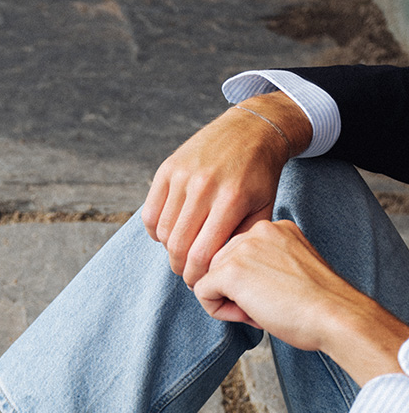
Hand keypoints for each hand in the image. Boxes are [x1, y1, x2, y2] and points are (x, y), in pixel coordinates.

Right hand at [141, 92, 310, 287]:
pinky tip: (171, 231)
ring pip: (162, 233)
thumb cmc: (259, 176)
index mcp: (232, 200)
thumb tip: (217, 271)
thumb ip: (241, 242)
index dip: (197, 277)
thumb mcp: (263, 210)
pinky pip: (150, 214)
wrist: (251, 129)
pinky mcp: (168, 169)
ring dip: (170, 250)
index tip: (200, 283)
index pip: (201, 255)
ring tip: (183, 251)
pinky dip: (156, 231)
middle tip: (189, 272)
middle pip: (178, 247)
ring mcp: (183, 175)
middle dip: (181, 268)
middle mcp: (204, 186)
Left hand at [193, 219, 408, 384]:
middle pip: (219, 263)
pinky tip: (250, 314)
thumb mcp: (291, 271)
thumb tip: (232, 283)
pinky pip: (202, 293)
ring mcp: (243, 248)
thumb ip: (264, 266)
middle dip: (234, 291)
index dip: (248, 282)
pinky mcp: (230, 271)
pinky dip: (219, 311)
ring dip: (228, 301)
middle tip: (265, 307)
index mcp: (276, 228)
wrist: (334, 315)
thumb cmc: (318, 305)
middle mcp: (258, 229)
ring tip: (261, 310)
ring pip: (208, 278)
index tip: (273, 295)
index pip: (239, 253)